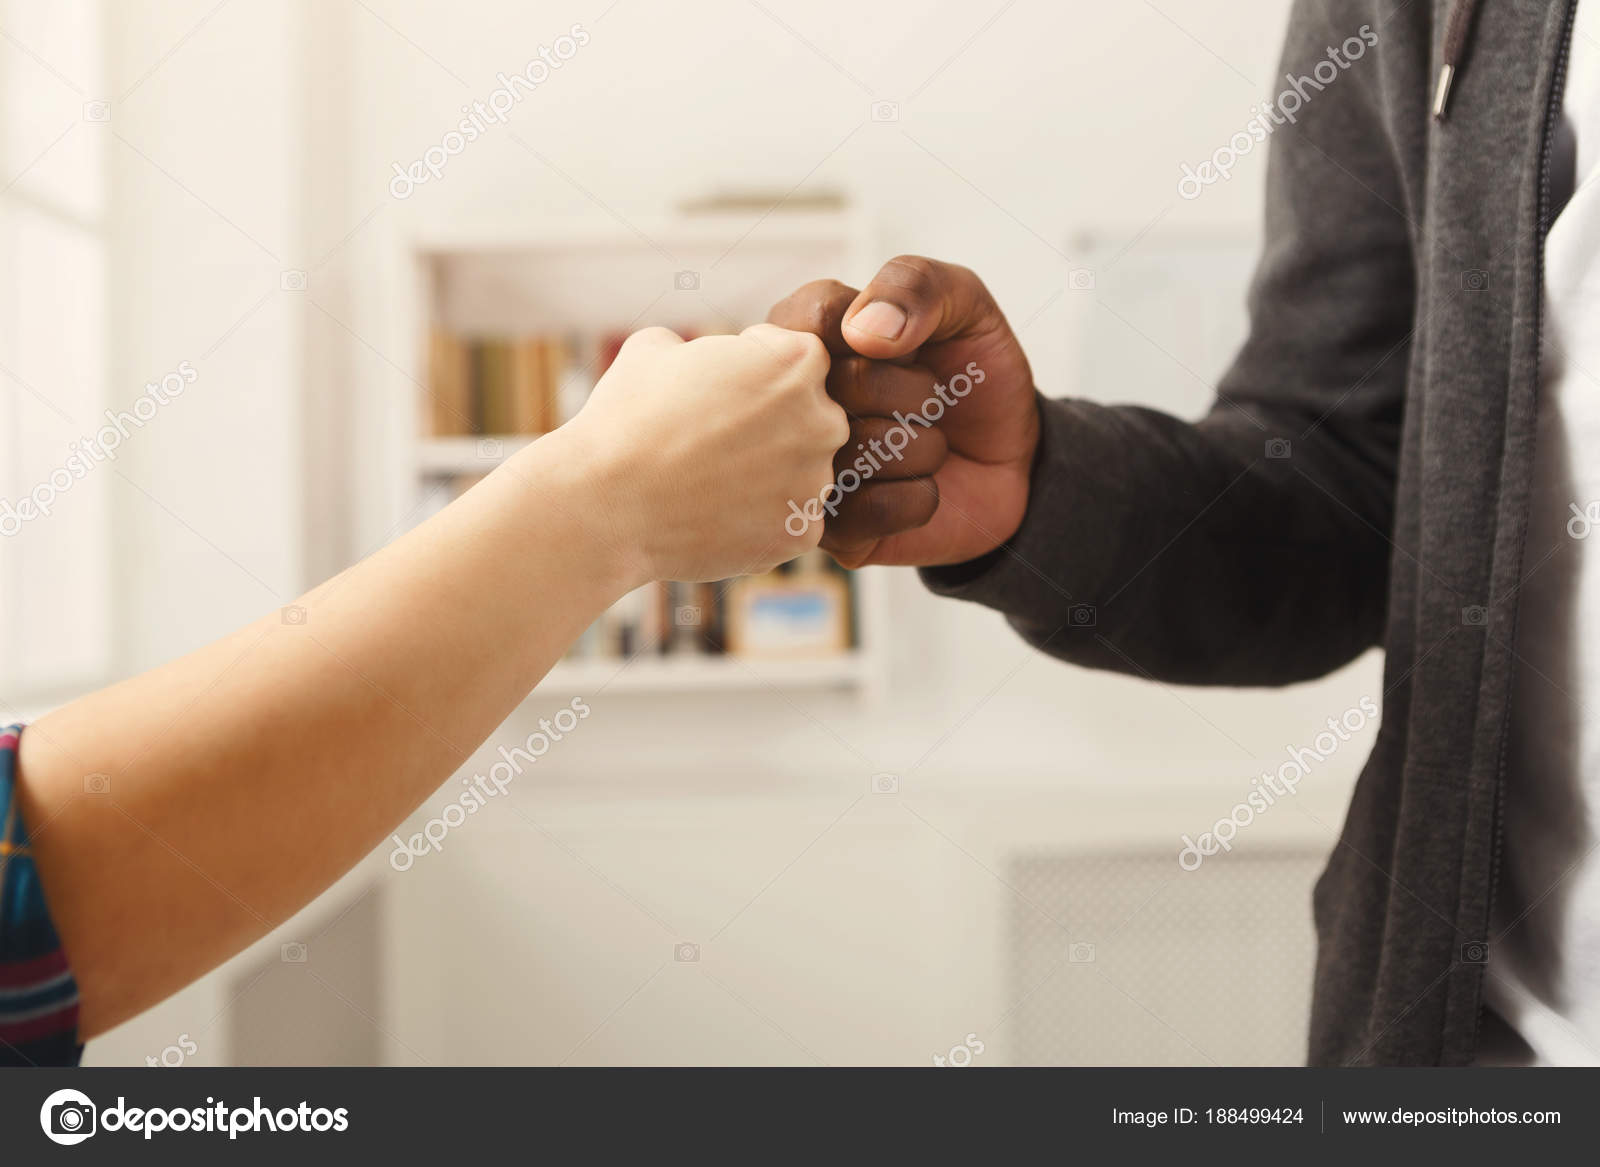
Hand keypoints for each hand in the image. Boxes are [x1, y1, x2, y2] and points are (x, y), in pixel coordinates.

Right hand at [560, 323, 848, 582]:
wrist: (607, 504)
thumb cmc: (626, 419)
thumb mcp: (654, 348)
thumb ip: (699, 346)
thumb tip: (696, 355)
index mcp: (798, 364)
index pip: (802, 360)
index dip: (758, 371)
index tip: (718, 391)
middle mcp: (822, 422)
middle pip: (811, 418)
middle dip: (774, 425)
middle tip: (716, 441)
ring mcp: (816, 483)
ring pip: (802, 473)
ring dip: (769, 475)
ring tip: (711, 482)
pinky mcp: (801, 534)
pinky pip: (791, 521)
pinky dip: (762, 521)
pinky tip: (717, 516)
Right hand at [768, 256, 1039, 567]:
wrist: (1012, 463)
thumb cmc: (972, 377)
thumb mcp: (963, 306)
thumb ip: (915, 285)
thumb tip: (864, 330)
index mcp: (805, 338)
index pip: (813, 315)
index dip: (879, 332)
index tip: (912, 346)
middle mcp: (790, 404)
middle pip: (842, 385)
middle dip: (915, 392)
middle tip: (930, 401)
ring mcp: (802, 470)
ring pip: (854, 454)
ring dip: (921, 449)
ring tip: (927, 445)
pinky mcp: (828, 530)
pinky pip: (868, 511)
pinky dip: (918, 498)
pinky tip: (922, 489)